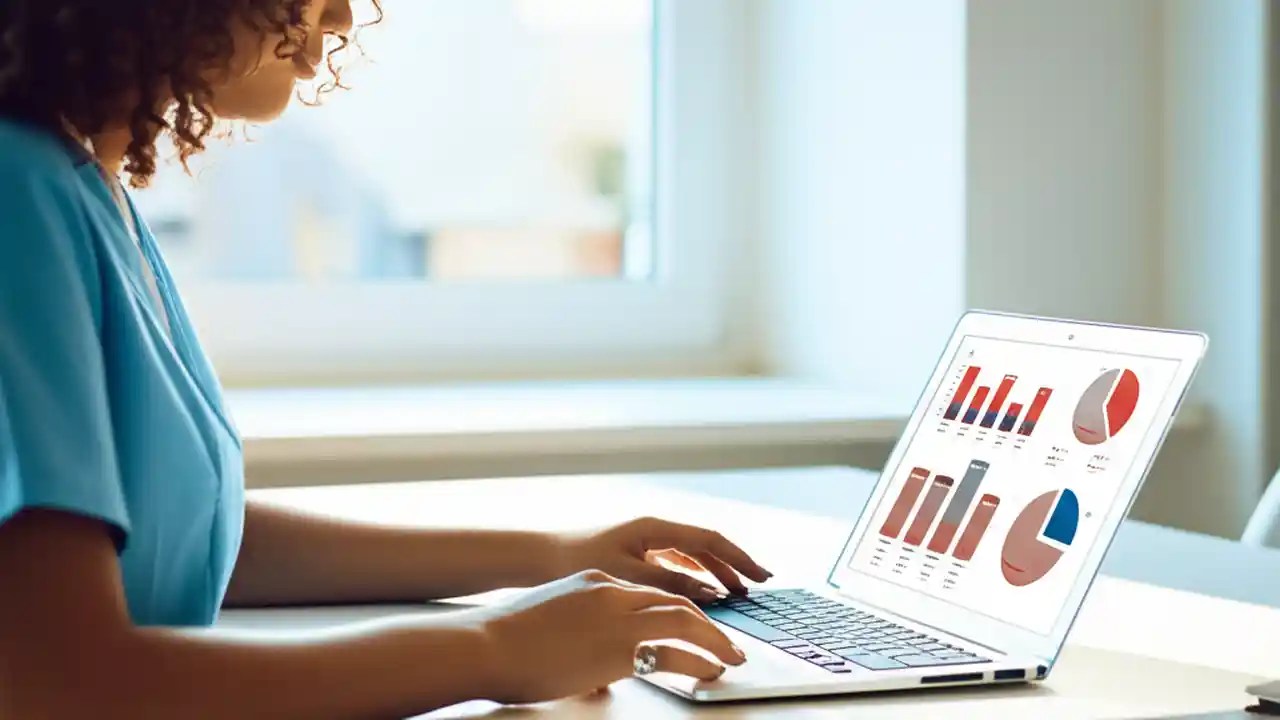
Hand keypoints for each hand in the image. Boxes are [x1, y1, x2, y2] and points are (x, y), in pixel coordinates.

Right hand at [478, 569, 746, 703]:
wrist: (486, 645)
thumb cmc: (506, 643)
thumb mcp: (552, 626)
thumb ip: (580, 639)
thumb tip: (602, 678)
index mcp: (595, 582)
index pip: (649, 593)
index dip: (676, 610)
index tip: (694, 626)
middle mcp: (612, 592)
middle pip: (675, 600)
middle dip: (706, 621)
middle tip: (726, 641)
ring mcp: (618, 618)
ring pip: (685, 619)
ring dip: (715, 640)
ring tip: (732, 658)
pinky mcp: (620, 648)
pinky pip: (675, 652)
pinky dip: (700, 660)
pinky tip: (712, 671)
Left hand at [554, 517, 771, 600]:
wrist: (540, 558)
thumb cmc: (577, 561)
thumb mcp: (628, 575)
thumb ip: (671, 584)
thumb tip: (711, 593)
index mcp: (654, 527)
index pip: (709, 539)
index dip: (738, 558)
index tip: (761, 575)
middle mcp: (653, 530)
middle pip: (705, 546)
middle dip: (733, 565)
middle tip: (758, 585)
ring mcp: (646, 541)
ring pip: (691, 555)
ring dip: (715, 573)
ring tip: (736, 593)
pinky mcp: (636, 555)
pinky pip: (676, 564)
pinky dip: (694, 577)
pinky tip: (704, 591)